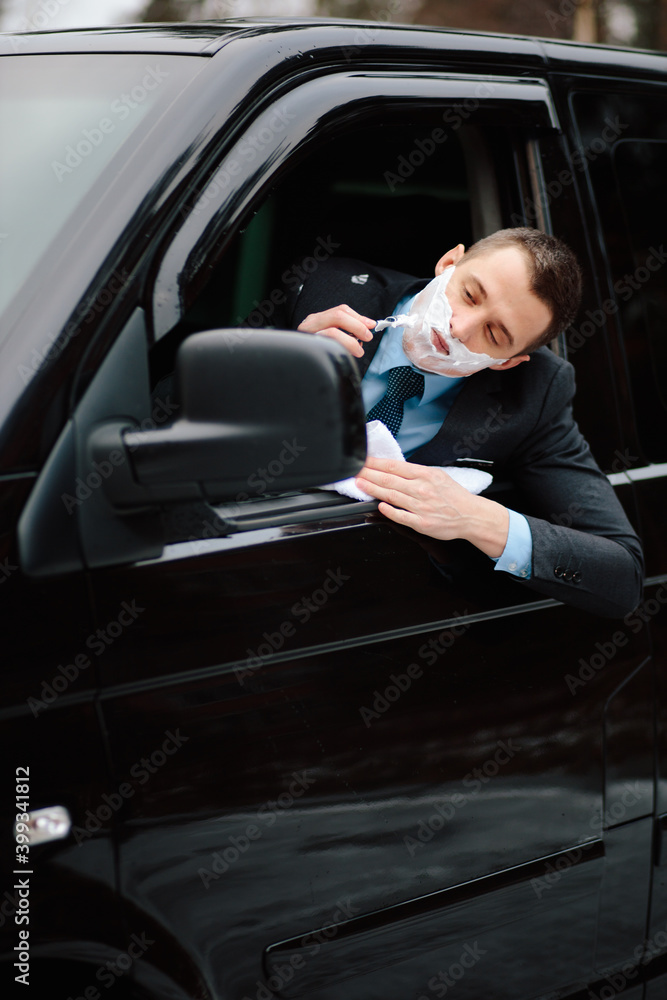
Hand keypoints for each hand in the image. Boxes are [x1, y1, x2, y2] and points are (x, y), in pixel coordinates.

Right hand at [297, 304, 374, 357]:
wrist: (298, 372)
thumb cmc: (318, 356)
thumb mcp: (332, 338)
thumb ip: (346, 331)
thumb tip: (368, 327)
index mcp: (317, 319)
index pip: (340, 310)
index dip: (359, 317)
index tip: (371, 325)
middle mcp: (310, 324)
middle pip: (338, 316)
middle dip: (357, 326)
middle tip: (367, 336)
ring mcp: (306, 335)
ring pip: (332, 331)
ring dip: (351, 340)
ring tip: (359, 350)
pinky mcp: (306, 348)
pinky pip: (327, 345)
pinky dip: (341, 347)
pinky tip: (347, 354)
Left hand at [355, 456, 508, 557]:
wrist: (471, 515)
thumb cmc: (454, 496)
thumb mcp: (438, 476)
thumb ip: (417, 473)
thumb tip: (395, 469)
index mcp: (425, 475)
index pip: (395, 466)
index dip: (376, 463)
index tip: (363, 460)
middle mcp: (422, 489)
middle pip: (389, 479)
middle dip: (369, 474)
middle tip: (355, 470)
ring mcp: (421, 506)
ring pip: (392, 495)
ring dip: (373, 489)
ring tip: (360, 484)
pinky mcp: (422, 522)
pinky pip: (402, 516)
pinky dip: (390, 510)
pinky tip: (379, 505)